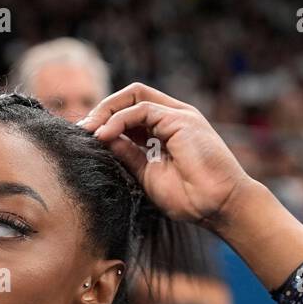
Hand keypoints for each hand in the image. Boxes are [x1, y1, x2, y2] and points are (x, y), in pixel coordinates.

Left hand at [76, 82, 252, 229]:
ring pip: (135, 96)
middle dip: (103, 109)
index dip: (107, 120)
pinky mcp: (181, 119)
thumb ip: (129, 154)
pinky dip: (119, 119)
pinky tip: (106, 135)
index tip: (87, 138)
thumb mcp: (148, 174)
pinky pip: (141, 109)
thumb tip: (103, 140)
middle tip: (84, 130)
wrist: (219, 207)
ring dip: (107, 111)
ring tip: (90, 131)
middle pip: (131, 97)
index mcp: (166, 132)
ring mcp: (178, 116)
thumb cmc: (191, 198)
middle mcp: (172, 119)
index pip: (131, 112)